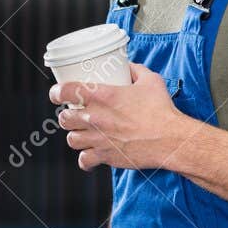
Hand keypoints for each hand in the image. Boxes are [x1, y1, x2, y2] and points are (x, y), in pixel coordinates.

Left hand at [49, 62, 188, 171]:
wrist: (170, 140)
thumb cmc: (161, 110)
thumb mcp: (150, 81)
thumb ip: (137, 70)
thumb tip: (129, 66)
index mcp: (102, 96)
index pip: (66, 91)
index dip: (56, 92)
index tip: (56, 93)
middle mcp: (95, 118)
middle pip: (64, 118)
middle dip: (67, 116)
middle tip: (74, 115)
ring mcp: (98, 139)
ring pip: (71, 139)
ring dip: (75, 136)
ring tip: (82, 134)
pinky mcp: (105, 156)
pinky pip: (84, 160)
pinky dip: (85, 159)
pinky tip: (89, 157)